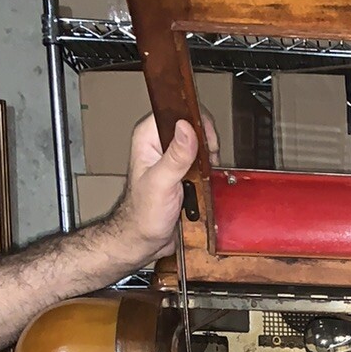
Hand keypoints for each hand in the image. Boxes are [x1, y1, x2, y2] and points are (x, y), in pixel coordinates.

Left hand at [102, 112, 219, 266]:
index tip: (207, 142)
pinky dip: (208, 174)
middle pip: (193, 127)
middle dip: (207, 144)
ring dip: (208, 162)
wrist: (145, 239)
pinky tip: (204, 184)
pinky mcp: (182, 172)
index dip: (197, 122)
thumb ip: (175, 156)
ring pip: (200, 147)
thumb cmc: (142, 214)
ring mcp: (172, 158)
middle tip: (208, 161)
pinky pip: (202, 165)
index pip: (178, 112)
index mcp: (149, 137)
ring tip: (204, 176)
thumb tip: (186, 128)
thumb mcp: (161, 183)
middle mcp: (160, 144)